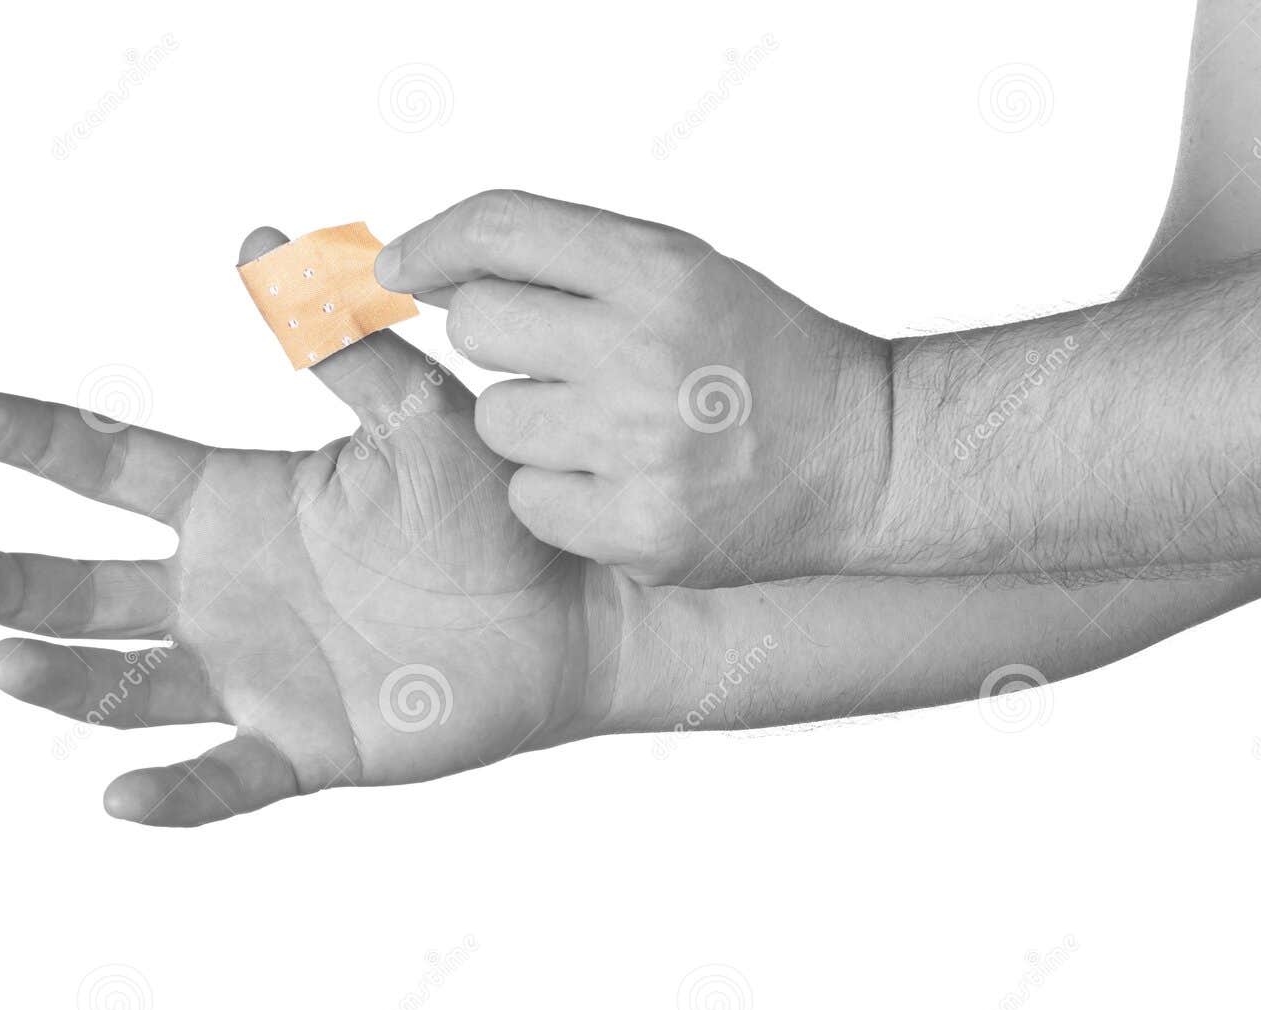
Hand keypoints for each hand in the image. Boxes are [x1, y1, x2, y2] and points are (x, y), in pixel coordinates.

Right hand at [0, 229, 614, 826]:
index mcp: (241, 503)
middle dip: (14, 582)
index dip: (39, 441)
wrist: (564, 610)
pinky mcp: (305, 745)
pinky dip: (174, 792)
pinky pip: (225, 777)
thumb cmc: (491, 509)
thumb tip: (259, 235)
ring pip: (132, 684)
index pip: (115, 467)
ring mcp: (258, 673)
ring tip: (3, 662)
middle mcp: (228, 590)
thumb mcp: (417, 415)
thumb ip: (341, 343)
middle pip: (91, 587)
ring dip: (63, 678)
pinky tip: (122, 796)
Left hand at [375, 190, 894, 587]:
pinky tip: (621, 486)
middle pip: (478, 327)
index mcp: (661, 271)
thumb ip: (572, 264)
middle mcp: (647, 351)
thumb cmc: (758, 357)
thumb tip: (435, 273)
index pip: (502, 228)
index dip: (432, 242)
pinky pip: (528, 502)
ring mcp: (643, 448)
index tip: (398, 269)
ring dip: (533, 427)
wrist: (862, 455)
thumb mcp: (685, 274)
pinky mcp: (641, 530)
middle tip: (560, 363)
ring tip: (611, 431)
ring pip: (496, 422)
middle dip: (498, 341)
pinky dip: (559, 497)